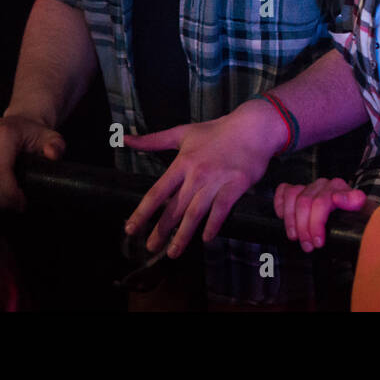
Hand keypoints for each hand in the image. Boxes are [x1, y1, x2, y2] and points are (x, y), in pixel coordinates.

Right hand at [0, 115, 65, 210]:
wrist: (19, 121)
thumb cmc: (34, 134)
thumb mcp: (51, 138)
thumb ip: (56, 146)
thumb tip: (52, 154)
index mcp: (2, 132)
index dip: (8, 193)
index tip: (20, 204)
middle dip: (0, 198)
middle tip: (14, 206)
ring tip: (4, 199)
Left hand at [123, 107, 276, 256]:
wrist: (253, 127)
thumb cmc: (217, 130)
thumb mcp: (183, 132)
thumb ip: (154, 140)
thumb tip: (126, 139)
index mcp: (183, 162)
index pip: (158, 192)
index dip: (143, 212)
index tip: (131, 228)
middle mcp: (197, 174)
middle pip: (175, 208)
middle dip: (161, 230)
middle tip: (150, 248)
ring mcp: (217, 181)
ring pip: (196, 213)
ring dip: (183, 234)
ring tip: (173, 252)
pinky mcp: (236, 185)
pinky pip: (221, 210)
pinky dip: (213, 225)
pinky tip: (206, 238)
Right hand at [273, 178, 365, 251]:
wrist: (356, 215)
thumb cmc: (356, 216)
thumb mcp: (362, 211)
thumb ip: (354, 201)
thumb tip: (337, 198)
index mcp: (338, 187)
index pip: (321, 203)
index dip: (316, 224)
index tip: (318, 243)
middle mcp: (323, 184)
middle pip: (304, 203)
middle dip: (304, 228)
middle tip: (308, 246)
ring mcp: (310, 186)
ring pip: (292, 197)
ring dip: (290, 220)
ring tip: (295, 238)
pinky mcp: (299, 189)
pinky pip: (284, 190)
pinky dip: (280, 203)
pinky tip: (281, 217)